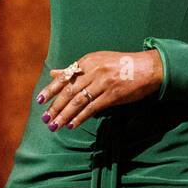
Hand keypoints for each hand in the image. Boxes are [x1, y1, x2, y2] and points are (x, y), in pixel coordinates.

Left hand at [36, 50, 163, 130]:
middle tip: (45, 119)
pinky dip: (80, 117)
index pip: (65, 77)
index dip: (51, 90)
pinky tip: (72, 125)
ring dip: (64, 115)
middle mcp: (93, 71)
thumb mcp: (97, 61)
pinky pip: (92, 108)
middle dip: (55, 106)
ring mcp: (103, 83)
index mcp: (88, 61)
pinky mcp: (112, 95)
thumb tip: (53, 73)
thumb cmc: (121, 65)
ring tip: (55, 126)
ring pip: (78, 101)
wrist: (148, 67)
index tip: (39, 100)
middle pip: (69, 91)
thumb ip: (74, 69)